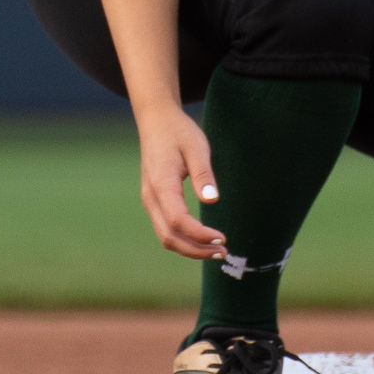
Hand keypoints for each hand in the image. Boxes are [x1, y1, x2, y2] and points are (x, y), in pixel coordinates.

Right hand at [135, 104, 226, 259]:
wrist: (156, 121)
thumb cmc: (179, 132)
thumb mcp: (197, 148)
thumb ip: (203, 175)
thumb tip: (212, 201)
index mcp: (161, 184)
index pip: (178, 220)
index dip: (199, 234)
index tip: (222, 238)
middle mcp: (151, 197)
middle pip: (169, 237)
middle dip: (196, 250)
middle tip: (224, 252)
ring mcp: (150, 201)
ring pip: (165, 236)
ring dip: (190, 248)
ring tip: (216, 249)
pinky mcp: (154, 201)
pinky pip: (165, 228)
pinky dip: (183, 240)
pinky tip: (202, 239)